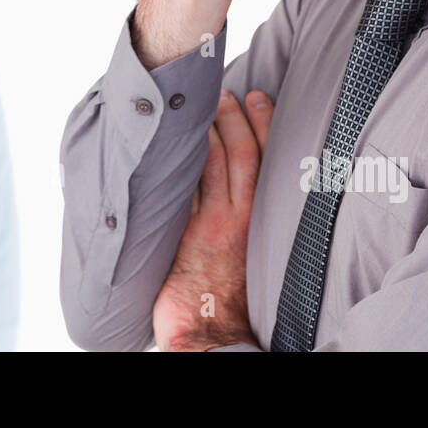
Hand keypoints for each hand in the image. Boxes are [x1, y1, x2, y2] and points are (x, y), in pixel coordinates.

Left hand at [152, 89, 272, 350]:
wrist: (211, 336)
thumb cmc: (228, 298)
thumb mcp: (249, 251)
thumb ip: (242, 217)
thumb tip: (230, 187)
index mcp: (259, 217)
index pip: (264, 156)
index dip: (261, 121)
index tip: (254, 95)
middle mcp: (237, 216)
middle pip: (235, 150)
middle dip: (227, 115)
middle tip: (220, 91)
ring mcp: (209, 223)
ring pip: (204, 163)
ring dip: (199, 130)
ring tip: (193, 106)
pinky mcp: (182, 235)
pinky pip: (178, 188)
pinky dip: (172, 162)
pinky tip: (163, 145)